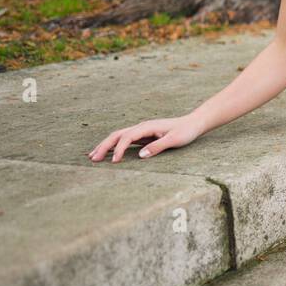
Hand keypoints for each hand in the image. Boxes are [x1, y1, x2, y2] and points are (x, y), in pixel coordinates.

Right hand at [87, 115, 204, 162]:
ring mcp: (141, 131)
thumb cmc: (185, 131)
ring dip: (105, 146)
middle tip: (93, 159)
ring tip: (93, 156)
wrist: (193, 123)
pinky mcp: (143, 136)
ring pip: (118, 137)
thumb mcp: (174, 140)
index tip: (114, 162)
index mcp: (147, 127)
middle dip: (104, 146)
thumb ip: (158, 147)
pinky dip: (114, 146)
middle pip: (116, 135)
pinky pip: (124, 140)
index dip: (119, 149)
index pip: (127, 138)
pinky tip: (108, 153)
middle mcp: (141, 127)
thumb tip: (140, 156)